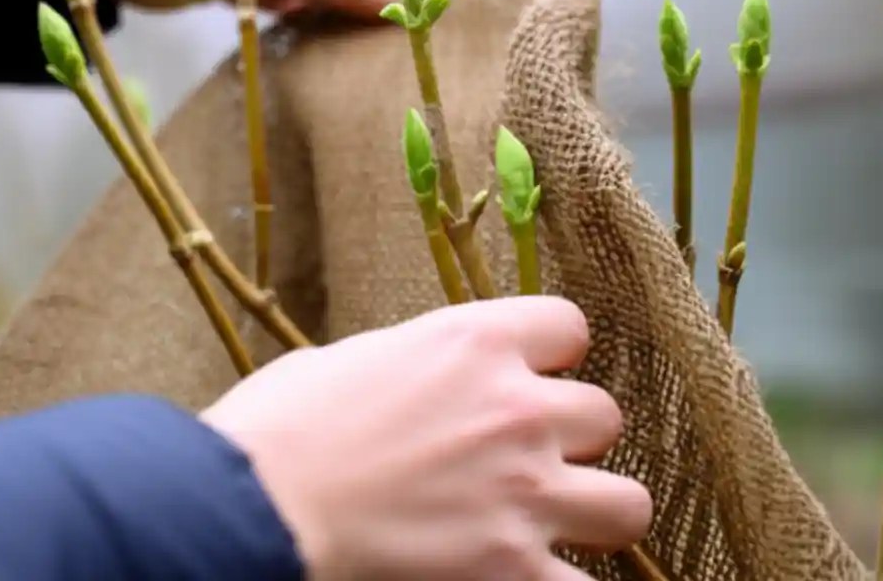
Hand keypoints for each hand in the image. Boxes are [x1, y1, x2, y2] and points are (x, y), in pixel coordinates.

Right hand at [201, 297, 651, 580]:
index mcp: (474, 343)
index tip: (530, 377)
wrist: (254, 510)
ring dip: (593, 515)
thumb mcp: (349, 363)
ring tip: (548, 525)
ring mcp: (525, 493)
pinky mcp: (514, 570)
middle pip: (605, 416)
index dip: (552, 356)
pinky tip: (524, 580)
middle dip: (572, 440)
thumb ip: (413, 367)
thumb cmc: (278, 429)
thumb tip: (419, 385)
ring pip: (628, 504)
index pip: (569, 327)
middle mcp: (516, 411)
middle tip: (527, 462)